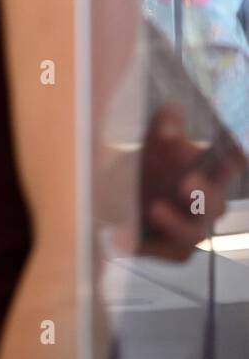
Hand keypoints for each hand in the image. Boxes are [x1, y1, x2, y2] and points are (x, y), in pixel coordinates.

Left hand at [116, 104, 244, 260]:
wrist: (124, 206)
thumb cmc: (151, 173)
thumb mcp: (153, 148)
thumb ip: (165, 130)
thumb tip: (172, 107)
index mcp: (208, 178)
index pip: (228, 167)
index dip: (235, 160)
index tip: (239, 150)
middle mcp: (207, 207)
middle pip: (213, 202)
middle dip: (202, 191)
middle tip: (185, 182)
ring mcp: (193, 231)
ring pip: (192, 232)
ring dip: (174, 222)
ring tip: (154, 208)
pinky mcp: (172, 251)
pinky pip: (160, 250)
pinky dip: (141, 243)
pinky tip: (122, 236)